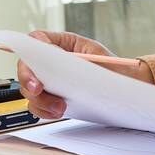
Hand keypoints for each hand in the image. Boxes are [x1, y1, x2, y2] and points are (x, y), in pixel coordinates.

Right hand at [16, 30, 145, 118]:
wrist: (127, 87)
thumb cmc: (113, 66)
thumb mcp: (94, 54)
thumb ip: (69, 52)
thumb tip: (44, 45)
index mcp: (61, 44)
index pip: (34, 43)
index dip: (28, 53)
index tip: (33, 65)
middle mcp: (51, 62)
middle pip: (26, 68)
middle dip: (30, 82)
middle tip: (39, 91)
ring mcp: (51, 81)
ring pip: (29, 90)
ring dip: (40, 100)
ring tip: (59, 107)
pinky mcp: (53, 98)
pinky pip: (38, 105)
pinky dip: (44, 110)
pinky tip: (57, 112)